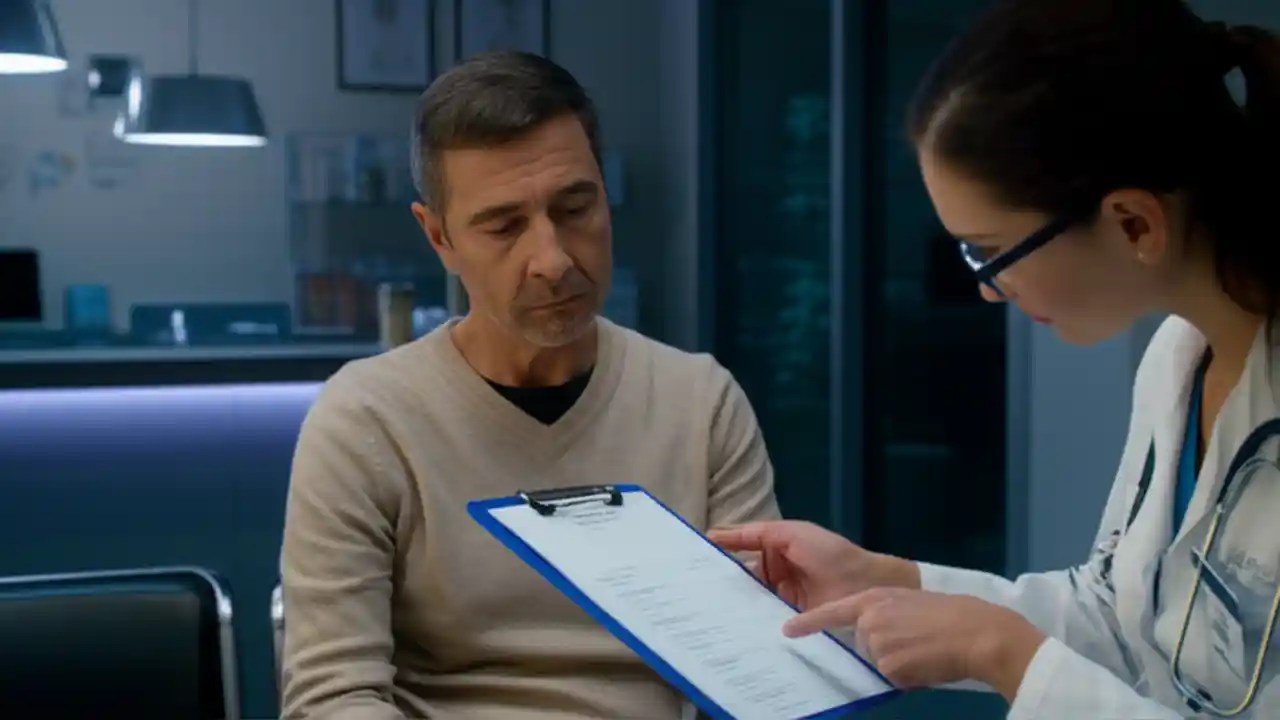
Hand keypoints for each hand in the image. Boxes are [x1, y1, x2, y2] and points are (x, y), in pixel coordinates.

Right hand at [707, 520, 919, 610]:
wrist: (863, 584)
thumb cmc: (829, 552)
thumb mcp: (792, 533)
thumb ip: (755, 534)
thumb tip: (716, 535)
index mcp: (774, 548)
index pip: (739, 550)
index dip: (718, 554)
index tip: (690, 560)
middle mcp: (774, 573)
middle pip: (741, 577)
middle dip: (719, 582)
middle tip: (690, 590)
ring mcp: (779, 597)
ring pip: (749, 599)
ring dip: (731, 603)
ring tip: (702, 609)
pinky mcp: (786, 619)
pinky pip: (763, 618)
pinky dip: (749, 621)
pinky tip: (729, 625)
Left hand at [785, 588, 1046, 701]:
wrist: (977, 632)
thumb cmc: (951, 615)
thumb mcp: (909, 605)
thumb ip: (885, 616)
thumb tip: (871, 636)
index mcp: (875, 599)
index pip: (833, 612)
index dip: (809, 622)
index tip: (786, 630)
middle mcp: (870, 620)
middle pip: (861, 644)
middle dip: (884, 647)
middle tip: (915, 642)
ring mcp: (878, 644)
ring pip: (876, 662)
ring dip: (897, 663)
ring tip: (924, 650)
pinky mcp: (889, 666)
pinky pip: (891, 677)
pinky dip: (907, 676)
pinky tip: (926, 663)